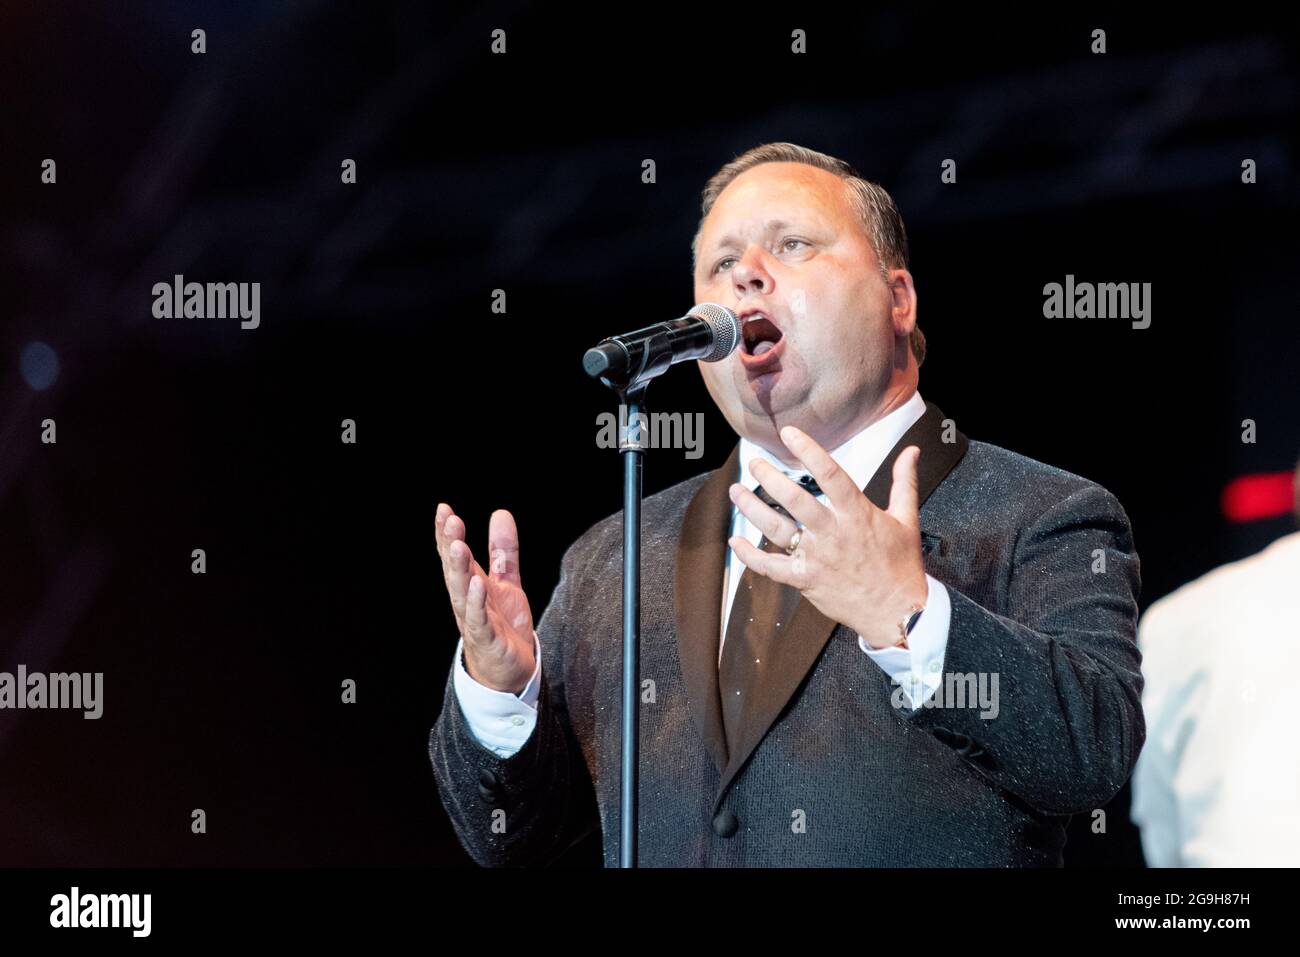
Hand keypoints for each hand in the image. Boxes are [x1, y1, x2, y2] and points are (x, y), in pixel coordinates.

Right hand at [435, 503, 536, 693]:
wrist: (509, 672)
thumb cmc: (502, 626)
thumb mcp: (506, 582)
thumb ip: (503, 551)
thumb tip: (500, 513)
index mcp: (469, 585)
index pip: (454, 556)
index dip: (447, 533)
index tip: (443, 509)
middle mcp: (466, 601)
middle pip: (454, 570)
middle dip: (450, 544)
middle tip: (449, 519)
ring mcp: (474, 620)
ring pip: (462, 592)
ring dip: (459, 569)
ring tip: (457, 545)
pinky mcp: (487, 639)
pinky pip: (479, 619)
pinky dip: (477, 602)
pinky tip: (477, 584)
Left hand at [726, 425, 928, 648]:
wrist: (897, 613)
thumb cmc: (901, 565)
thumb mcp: (907, 519)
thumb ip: (904, 482)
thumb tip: (912, 451)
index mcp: (858, 514)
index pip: (831, 475)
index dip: (809, 451)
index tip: (789, 433)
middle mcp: (833, 533)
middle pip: (795, 500)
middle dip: (769, 478)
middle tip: (754, 463)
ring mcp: (816, 558)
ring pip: (776, 529)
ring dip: (752, 509)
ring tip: (736, 491)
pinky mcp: (805, 581)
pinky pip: (771, 568)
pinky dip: (750, 556)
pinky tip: (735, 541)